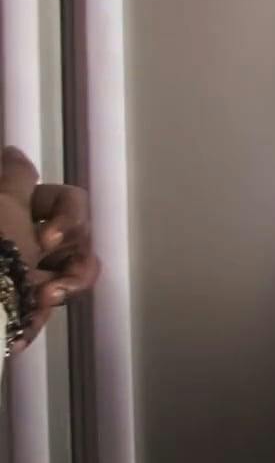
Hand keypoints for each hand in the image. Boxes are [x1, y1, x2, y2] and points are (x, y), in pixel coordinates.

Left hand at [3, 147, 97, 344]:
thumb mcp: (4, 204)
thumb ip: (16, 175)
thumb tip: (13, 150)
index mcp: (16, 210)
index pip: (65, 199)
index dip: (69, 216)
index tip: (48, 240)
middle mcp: (24, 234)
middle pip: (77, 232)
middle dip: (73, 254)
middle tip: (53, 275)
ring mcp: (30, 267)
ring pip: (78, 263)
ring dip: (72, 280)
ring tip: (49, 298)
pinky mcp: (33, 298)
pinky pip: (65, 291)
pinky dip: (54, 301)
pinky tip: (37, 312)